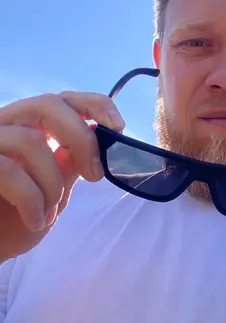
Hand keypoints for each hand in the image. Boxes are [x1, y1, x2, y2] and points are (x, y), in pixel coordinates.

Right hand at [0, 91, 124, 262]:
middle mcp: (3, 125)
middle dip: (81, 139)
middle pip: (48, 105)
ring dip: (52, 184)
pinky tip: (35, 221)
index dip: (93, 104)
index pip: (61, 99)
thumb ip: (69, 161)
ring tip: (50, 213)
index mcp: (25, 126)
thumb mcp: (51, 190)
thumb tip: (98, 136)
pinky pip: (9, 171)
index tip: (117, 127)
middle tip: (95, 175)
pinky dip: (31, 200)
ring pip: (31, 140)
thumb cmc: (12, 224)